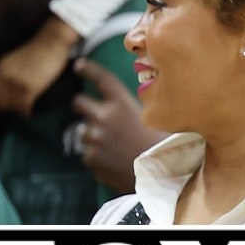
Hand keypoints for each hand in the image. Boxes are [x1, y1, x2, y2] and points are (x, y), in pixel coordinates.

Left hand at [0, 17, 78, 116]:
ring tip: (19, 111)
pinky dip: (25, 112)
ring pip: (6, 106)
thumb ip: (3, 70)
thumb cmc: (36, 50)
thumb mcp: (12, 59)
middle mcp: (4, 77)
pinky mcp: (31, 88)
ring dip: (13, 111)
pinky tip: (29, 112)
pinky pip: (22, 107)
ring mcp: (16, 83)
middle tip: (9, 110)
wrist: (51, 42)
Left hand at [71, 58, 167, 192]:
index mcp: (123, 104)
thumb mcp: (157, 120)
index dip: (89, 70)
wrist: (161, 178)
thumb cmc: (166, 147)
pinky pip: (89, 154)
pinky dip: (99, 156)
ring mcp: (95, 138)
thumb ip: (135, 112)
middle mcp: (104, 117)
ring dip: (95, 136)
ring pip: (85, 132)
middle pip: (79, 103)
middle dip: (83, 106)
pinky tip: (117, 161)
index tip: (79, 65)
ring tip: (116, 147)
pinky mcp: (91, 158)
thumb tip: (124, 110)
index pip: (102, 79)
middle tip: (92, 113)